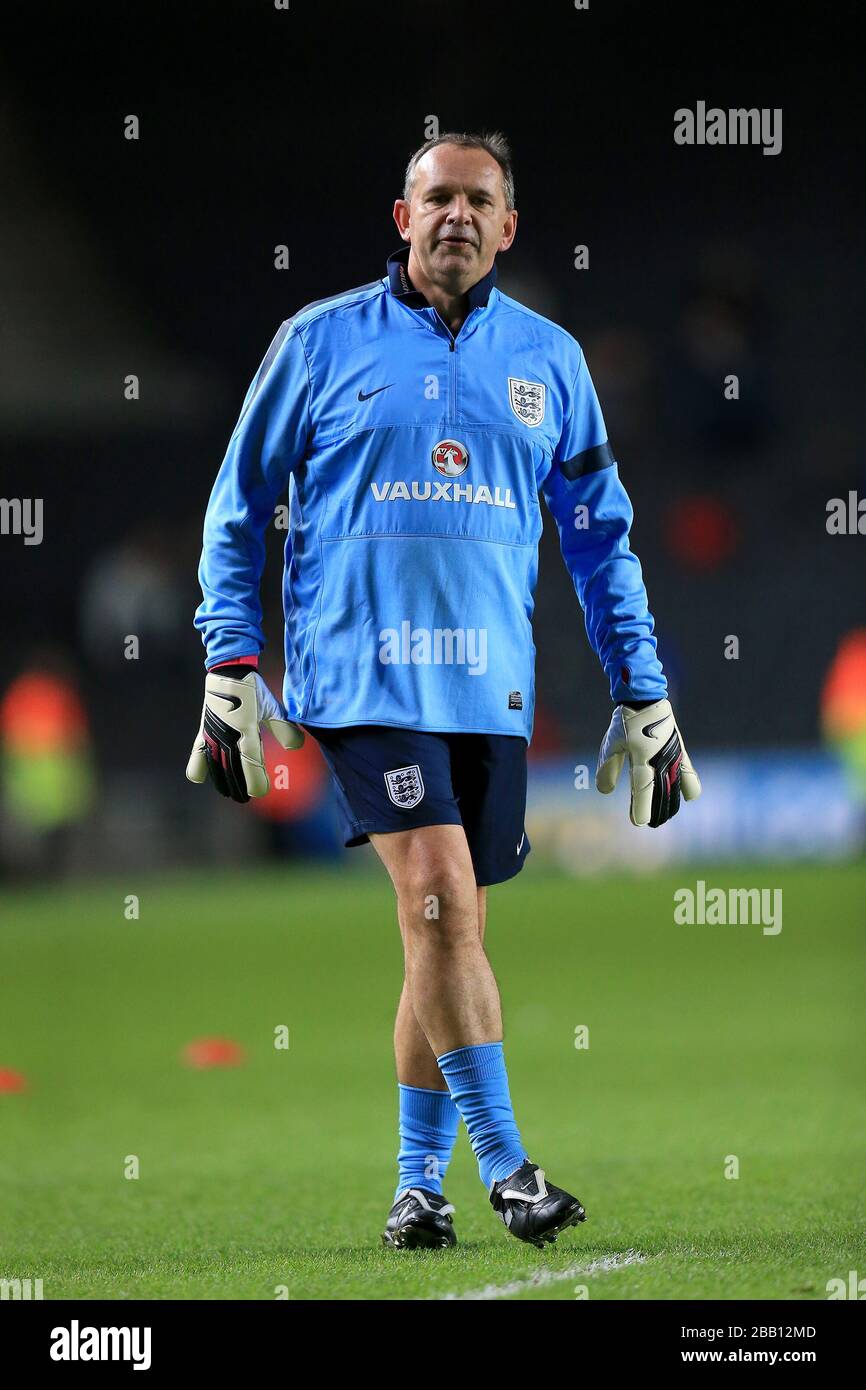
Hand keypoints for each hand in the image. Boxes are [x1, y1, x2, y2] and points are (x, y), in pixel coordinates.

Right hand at [186, 668, 303, 802]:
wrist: (229, 671)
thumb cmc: (253, 689)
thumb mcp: (273, 708)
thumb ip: (284, 729)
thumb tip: (296, 747)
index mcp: (247, 729)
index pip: (251, 762)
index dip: (255, 780)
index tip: (260, 792)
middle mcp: (228, 734)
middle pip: (232, 769)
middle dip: (239, 786)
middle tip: (245, 799)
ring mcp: (213, 733)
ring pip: (215, 765)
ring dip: (222, 781)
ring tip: (228, 793)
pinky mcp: (204, 730)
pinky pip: (198, 753)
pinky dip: (200, 766)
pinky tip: (200, 777)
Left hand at [596, 698, 700, 827]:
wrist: (646, 699)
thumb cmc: (625, 722)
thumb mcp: (611, 744)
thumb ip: (608, 768)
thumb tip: (604, 792)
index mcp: (641, 756)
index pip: (642, 788)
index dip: (641, 807)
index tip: (639, 823)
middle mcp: (660, 758)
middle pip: (662, 792)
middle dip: (658, 810)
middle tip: (654, 825)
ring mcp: (672, 755)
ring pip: (676, 786)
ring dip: (672, 803)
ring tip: (667, 816)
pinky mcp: (680, 751)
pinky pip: (688, 772)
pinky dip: (688, 786)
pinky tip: (688, 798)